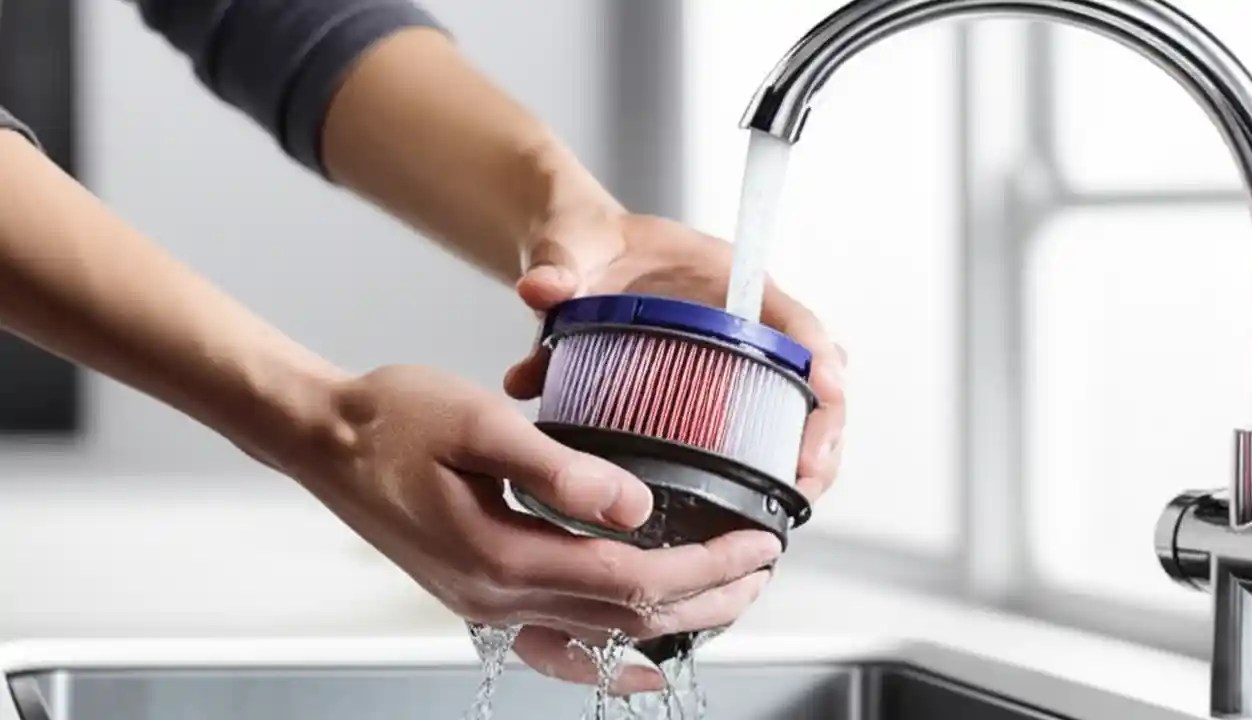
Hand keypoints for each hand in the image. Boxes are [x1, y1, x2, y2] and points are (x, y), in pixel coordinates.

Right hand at [286, 365, 781, 693]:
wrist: (325, 440)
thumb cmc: (392, 421)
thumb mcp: (480, 425)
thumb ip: (560, 468)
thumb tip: (636, 506)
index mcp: (503, 554)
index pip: (631, 578)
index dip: (703, 566)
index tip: (754, 542)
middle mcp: (497, 596)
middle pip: (626, 618)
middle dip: (707, 597)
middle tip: (761, 568)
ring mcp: (486, 606)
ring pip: (600, 639)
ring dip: (672, 624)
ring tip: (727, 600)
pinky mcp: (479, 597)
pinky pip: (556, 649)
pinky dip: (608, 661)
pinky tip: (639, 662)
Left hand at [505, 211, 846, 501]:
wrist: (571, 255)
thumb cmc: (586, 243)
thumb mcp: (570, 245)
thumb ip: (557, 266)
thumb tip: (541, 289)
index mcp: (725, 278)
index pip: (790, 314)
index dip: (818, 353)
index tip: (829, 388)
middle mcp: (741, 322)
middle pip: (809, 374)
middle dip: (820, 427)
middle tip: (809, 474)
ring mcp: (732, 361)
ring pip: (791, 410)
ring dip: (799, 457)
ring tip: (791, 503)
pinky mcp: (708, 392)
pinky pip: (752, 429)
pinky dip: (760, 465)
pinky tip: (753, 506)